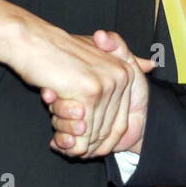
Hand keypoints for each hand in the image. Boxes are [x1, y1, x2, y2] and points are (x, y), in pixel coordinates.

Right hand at [7, 20, 139, 156]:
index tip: (83, 145)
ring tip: (63, 142)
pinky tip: (59, 142)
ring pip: (97, 130)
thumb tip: (152, 64)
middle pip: (109, 127)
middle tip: (70, 145)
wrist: (33, 40)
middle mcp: (120, 77)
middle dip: (89, 142)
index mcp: (124, 71)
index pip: (119, 118)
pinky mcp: (90, 90)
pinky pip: (86, 128)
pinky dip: (70, 142)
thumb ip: (122, 56)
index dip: (101, 136)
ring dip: (78, 143)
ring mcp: (106, 83)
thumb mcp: (94, 51)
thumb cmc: (59, 49)